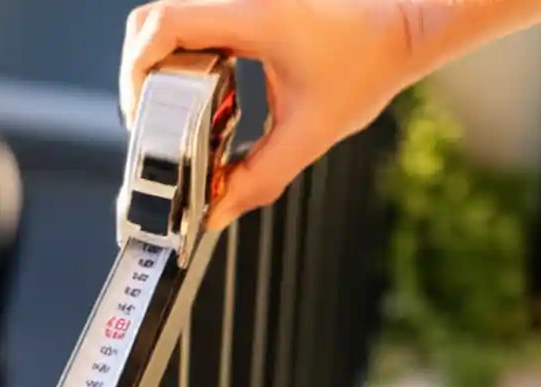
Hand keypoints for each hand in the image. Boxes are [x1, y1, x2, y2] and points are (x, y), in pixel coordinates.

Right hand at [120, 0, 417, 227]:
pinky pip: (190, 29)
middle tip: (150, 120)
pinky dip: (179, 62)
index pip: (164, 25)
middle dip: (139, 74)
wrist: (402, 31)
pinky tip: (196, 96)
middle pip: (151, 23)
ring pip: (165, 24)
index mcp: (253, 17)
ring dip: (156, 68)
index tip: (143, 113)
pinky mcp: (242, 13)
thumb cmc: (368, 65)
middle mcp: (239, 2)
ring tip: (168, 113)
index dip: (138, 69)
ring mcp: (238, 3)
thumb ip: (258, 178)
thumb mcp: (310, 133)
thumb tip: (216, 212)